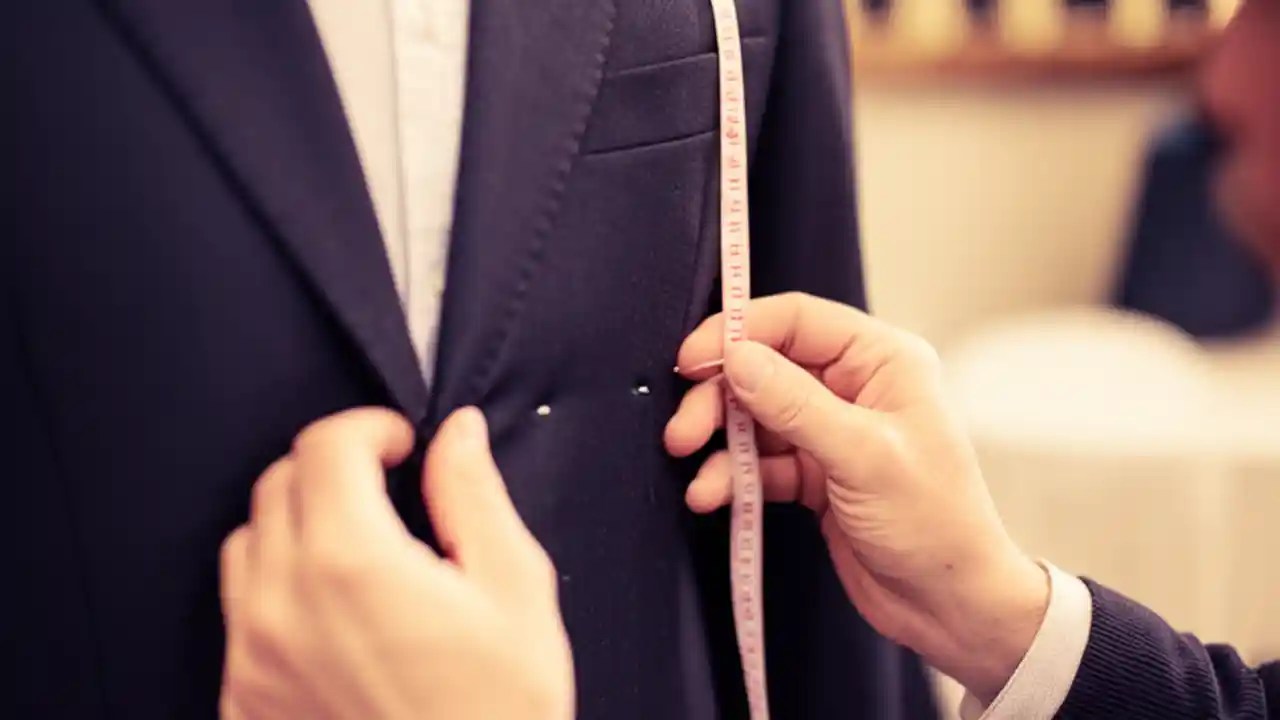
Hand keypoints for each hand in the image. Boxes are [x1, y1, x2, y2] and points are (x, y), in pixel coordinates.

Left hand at [219, 407, 572, 719]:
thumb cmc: (501, 714)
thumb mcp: (514, 593)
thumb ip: (474, 496)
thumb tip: (457, 434)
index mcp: (352, 564)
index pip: (325, 446)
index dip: (370, 428)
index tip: (401, 445)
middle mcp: (283, 605)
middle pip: (277, 484)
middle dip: (333, 468)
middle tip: (386, 490)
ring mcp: (253, 659)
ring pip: (247, 547)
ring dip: (297, 524)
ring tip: (357, 552)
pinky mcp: (244, 703)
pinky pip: (239, 617)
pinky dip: (277, 593)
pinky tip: (335, 618)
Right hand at [665, 293, 1047, 701]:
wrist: (950, 608)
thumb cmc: (936, 525)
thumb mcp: (863, 456)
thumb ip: (794, 403)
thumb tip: (736, 357)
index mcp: (883, 361)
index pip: (797, 320)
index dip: (738, 331)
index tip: (691, 358)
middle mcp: (855, 387)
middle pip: (764, 367)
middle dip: (718, 397)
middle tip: (683, 430)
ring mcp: (831, 432)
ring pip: (754, 417)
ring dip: (718, 442)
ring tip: (695, 472)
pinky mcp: (814, 474)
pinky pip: (758, 462)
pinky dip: (730, 477)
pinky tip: (711, 495)